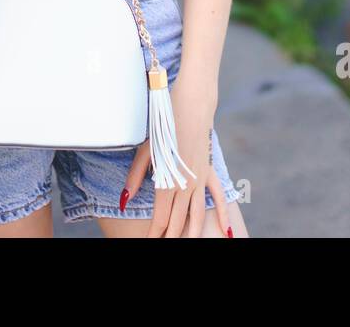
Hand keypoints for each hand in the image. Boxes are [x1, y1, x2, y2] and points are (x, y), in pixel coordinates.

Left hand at [121, 74, 229, 236]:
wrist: (192, 102)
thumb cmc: (164, 122)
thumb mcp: (144, 148)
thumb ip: (135, 177)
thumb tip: (123, 201)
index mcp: (167, 180)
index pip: (161, 218)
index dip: (155, 234)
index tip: (149, 243)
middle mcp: (185, 184)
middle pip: (178, 220)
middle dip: (170, 237)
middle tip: (163, 246)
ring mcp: (200, 179)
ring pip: (198, 215)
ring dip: (192, 233)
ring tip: (188, 245)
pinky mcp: (209, 171)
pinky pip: (219, 198)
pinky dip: (223, 216)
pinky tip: (226, 234)